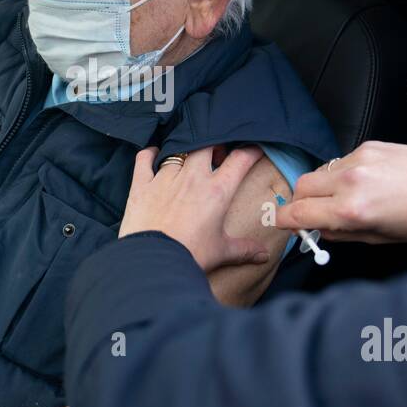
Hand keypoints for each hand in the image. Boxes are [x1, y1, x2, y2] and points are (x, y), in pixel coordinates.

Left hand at [119, 145, 271, 271]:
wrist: (155, 262)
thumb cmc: (190, 255)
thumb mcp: (221, 252)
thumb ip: (244, 249)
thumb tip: (264, 255)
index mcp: (217, 190)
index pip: (240, 159)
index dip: (250, 150)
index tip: (254, 149)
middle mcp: (192, 177)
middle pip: (207, 144)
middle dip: (215, 145)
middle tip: (217, 157)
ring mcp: (165, 178)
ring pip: (178, 150)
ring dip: (185, 152)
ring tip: (187, 160)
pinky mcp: (142, 185)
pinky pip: (144, 159)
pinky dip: (149, 154)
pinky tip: (153, 154)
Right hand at [274, 141, 406, 243]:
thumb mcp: (377, 239)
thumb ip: (341, 233)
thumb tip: (317, 229)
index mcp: (351, 211)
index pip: (298, 213)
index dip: (285, 220)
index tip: (285, 223)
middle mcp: (349, 182)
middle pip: (300, 186)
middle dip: (300, 201)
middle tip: (312, 212)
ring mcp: (358, 160)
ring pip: (319, 171)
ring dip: (321, 186)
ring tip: (343, 198)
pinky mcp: (368, 145)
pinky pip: (340, 161)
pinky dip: (342, 174)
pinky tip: (363, 182)